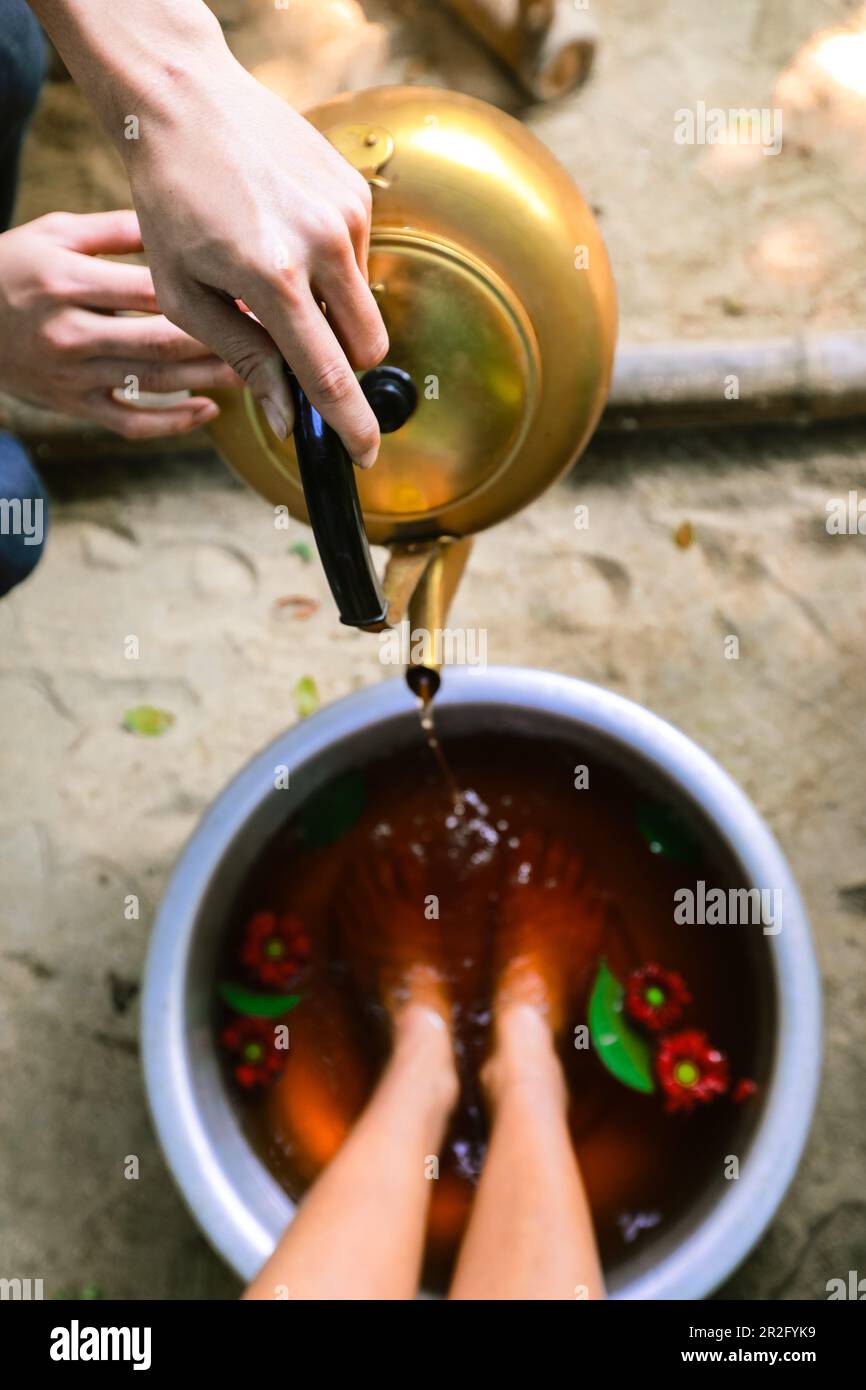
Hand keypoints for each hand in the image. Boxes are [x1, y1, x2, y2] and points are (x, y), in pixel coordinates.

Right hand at [0, 210, 239, 437]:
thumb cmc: (14, 266)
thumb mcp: (55, 232)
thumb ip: (117, 230)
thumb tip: (183, 222)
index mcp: (69, 281)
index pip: (152, 291)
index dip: (208, 295)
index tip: (253, 294)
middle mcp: (72, 332)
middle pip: (163, 342)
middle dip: (222, 343)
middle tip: (270, 340)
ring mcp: (74, 375)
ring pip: (156, 384)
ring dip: (211, 381)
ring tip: (256, 372)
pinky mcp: (75, 406)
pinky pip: (132, 423)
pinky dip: (174, 423)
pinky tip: (209, 409)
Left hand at [123, 54, 387, 465]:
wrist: (183, 100)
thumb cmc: (170, 200)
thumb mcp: (184, 293)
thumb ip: (242, 357)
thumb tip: (284, 417)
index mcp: (273, 278)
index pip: (329, 373)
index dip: (350, 423)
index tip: (365, 455)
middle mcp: (322, 245)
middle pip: (366, 346)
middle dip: (341, 363)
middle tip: (295, 348)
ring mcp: (346, 213)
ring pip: (363, 304)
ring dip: (330, 309)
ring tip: (273, 269)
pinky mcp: (356, 190)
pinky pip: (357, 258)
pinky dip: (329, 265)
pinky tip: (285, 232)